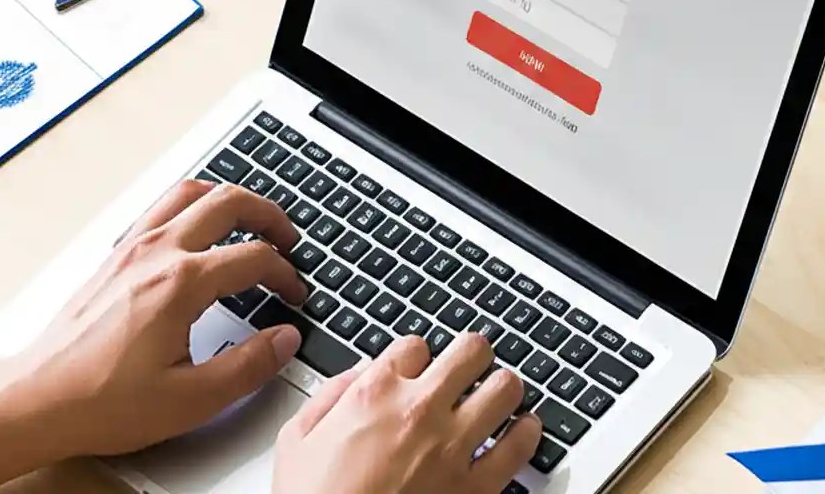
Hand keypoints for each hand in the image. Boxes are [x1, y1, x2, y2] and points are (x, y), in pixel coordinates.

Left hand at [6, 179, 308, 457]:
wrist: (37, 400)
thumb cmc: (101, 402)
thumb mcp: (191, 400)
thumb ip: (248, 367)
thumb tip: (284, 340)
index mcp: (180, 285)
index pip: (254, 258)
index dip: (286, 274)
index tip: (294, 295)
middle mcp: (155, 255)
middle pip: (226, 202)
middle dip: (268, 214)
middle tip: (288, 237)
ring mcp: (130, 250)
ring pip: (188, 193)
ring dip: (227, 199)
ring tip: (250, 219)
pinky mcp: (113, 258)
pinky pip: (158, 208)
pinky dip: (190, 207)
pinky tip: (196, 230)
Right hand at [273, 333, 543, 493]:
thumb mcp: (297, 440)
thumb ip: (329, 395)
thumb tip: (357, 374)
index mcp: (374, 393)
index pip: (416, 344)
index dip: (418, 356)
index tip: (419, 368)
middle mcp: (419, 410)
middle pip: (470, 351)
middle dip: (473, 354)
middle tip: (473, 364)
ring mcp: (452, 447)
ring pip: (505, 389)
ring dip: (503, 388)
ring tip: (500, 395)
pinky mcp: (476, 488)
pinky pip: (520, 448)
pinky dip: (527, 434)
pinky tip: (523, 431)